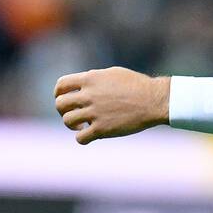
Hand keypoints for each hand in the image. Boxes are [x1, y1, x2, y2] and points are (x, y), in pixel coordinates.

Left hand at [54, 67, 169, 144]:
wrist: (153, 100)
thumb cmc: (136, 85)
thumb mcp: (113, 73)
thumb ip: (94, 78)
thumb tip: (81, 85)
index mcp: (91, 79)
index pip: (61, 85)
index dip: (59, 92)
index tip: (64, 97)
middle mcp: (89, 95)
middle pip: (60, 104)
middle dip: (63, 110)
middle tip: (73, 113)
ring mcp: (94, 113)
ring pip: (67, 121)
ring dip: (72, 124)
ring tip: (81, 124)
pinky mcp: (102, 129)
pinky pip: (80, 138)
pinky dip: (81, 137)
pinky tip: (89, 134)